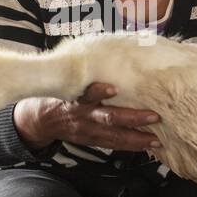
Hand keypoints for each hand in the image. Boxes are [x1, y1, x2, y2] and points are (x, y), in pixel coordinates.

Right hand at [13, 82, 160, 152]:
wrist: (40, 118)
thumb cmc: (61, 93)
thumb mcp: (69, 80)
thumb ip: (88, 72)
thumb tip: (116, 50)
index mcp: (76, 97)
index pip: (87, 93)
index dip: (99, 91)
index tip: (114, 87)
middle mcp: (82, 115)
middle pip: (108, 118)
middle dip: (132, 119)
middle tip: (153, 116)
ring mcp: (86, 130)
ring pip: (113, 136)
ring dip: (137, 139)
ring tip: (156, 139)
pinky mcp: (90, 140)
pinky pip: (112, 145)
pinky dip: (130, 146)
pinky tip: (147, 145)